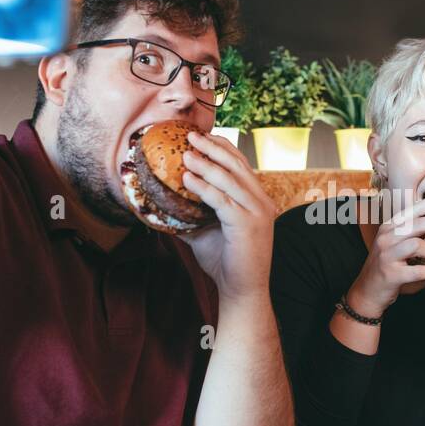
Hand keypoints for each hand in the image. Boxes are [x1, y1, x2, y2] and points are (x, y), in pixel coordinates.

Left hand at [177, 130, 278, 301]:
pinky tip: (187, 179)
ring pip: (229, 179)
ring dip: (205, 163)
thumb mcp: (206, 232)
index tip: (202, 137)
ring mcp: (256, 212)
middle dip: (213, 147)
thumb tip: (163, 204)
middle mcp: (261, 201)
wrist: (241, 290)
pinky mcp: (247, 223)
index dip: (222, 148)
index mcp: (257, 200)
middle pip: (236, 165)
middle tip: (191, 136)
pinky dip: (203, 187)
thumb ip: (192, 215)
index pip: (241, 165)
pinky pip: (222, 199)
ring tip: (185, 154)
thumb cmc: (225, 262)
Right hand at [346, 194, 424, 315]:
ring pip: (416, 245)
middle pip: (417, 224)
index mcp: (388, 227)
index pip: (411, 209)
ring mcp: (387, 255)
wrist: (367, 290)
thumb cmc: (386, 266)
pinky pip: (416, 271)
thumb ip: (411, 234)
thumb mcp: (394, 244)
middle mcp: (386, 238)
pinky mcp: (391, 274)